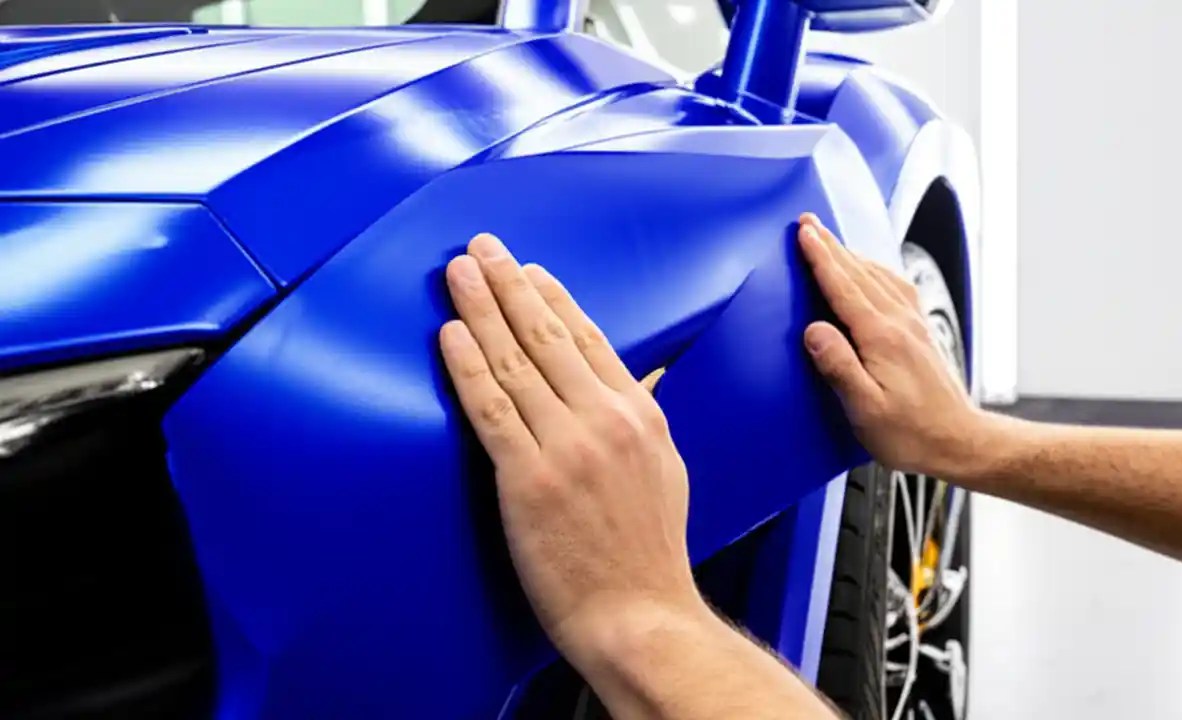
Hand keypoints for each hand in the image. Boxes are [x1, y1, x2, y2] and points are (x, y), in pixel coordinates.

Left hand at [439, 233, 703, 666]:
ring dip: (482, 308)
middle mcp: (605, 420)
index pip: (590, 338)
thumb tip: (630, 381)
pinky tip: (451, 335)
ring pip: (515, 362)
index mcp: (640, 414)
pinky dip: (468, 368)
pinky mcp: (528, 480)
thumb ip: (641, 418)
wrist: (639, 615)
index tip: (529, 269)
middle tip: (482, 247)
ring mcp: (566, 447)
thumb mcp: (665, 468)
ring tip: (458, 273)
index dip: (553, 298)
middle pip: (548, 336)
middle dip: (510, 283)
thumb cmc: (649, 552)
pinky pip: (491, 410)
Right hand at [796, 213, 997, 478]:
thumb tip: (813, 330)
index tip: (803, 233)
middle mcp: (900, 323)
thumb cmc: (911, 433)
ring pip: (877, 276)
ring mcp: (913, 325)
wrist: (959, 442)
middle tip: (809, 222)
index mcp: (881, 337)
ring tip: (830, 241)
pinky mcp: (920, 333)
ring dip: (850, 255)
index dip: (820, 258)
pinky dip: (875, 271)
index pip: (843, 287)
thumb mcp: (865, 408)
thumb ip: (838, 366)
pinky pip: (894, 288)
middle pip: (859, 273)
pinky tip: (871, 271)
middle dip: (831, 245)